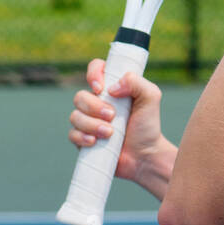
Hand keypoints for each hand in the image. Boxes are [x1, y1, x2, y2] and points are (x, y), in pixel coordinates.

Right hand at [68, 57, 167, 182]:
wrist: (144, 155)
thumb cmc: (147, 126)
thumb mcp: (151, 98)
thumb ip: (137, 83)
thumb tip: (112, 87)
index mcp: (112, 88)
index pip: (95, 69)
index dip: (93, 74)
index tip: (101, 88)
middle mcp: (97, 102)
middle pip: (80, 96)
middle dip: (94, 107)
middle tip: (112, 116)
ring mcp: (88, 120)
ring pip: (75, 116)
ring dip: (91, 125)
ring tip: (109, 133)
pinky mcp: (83, 138)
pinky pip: (72, 134)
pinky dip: (82, 137)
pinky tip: (95, 142)